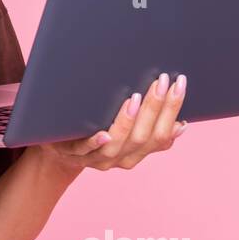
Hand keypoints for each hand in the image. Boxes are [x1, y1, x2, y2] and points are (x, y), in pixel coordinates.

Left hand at [38, 72, 187, 176]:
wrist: (58, 148)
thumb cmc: (96, 130)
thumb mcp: (124, 128)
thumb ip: (147, 125)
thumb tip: (179, 120)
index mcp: (137, 152)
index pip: (162, 135)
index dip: (172, 110)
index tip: (179, 83)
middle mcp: (120, 158)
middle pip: (144, 137)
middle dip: (156, 108)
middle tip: (162, 81)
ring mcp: (96, 158)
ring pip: (118, 144)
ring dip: (129, 121)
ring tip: (136, 98)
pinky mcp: (72, 153)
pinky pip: (85, 150)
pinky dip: (97, 142)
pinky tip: (104, 134)